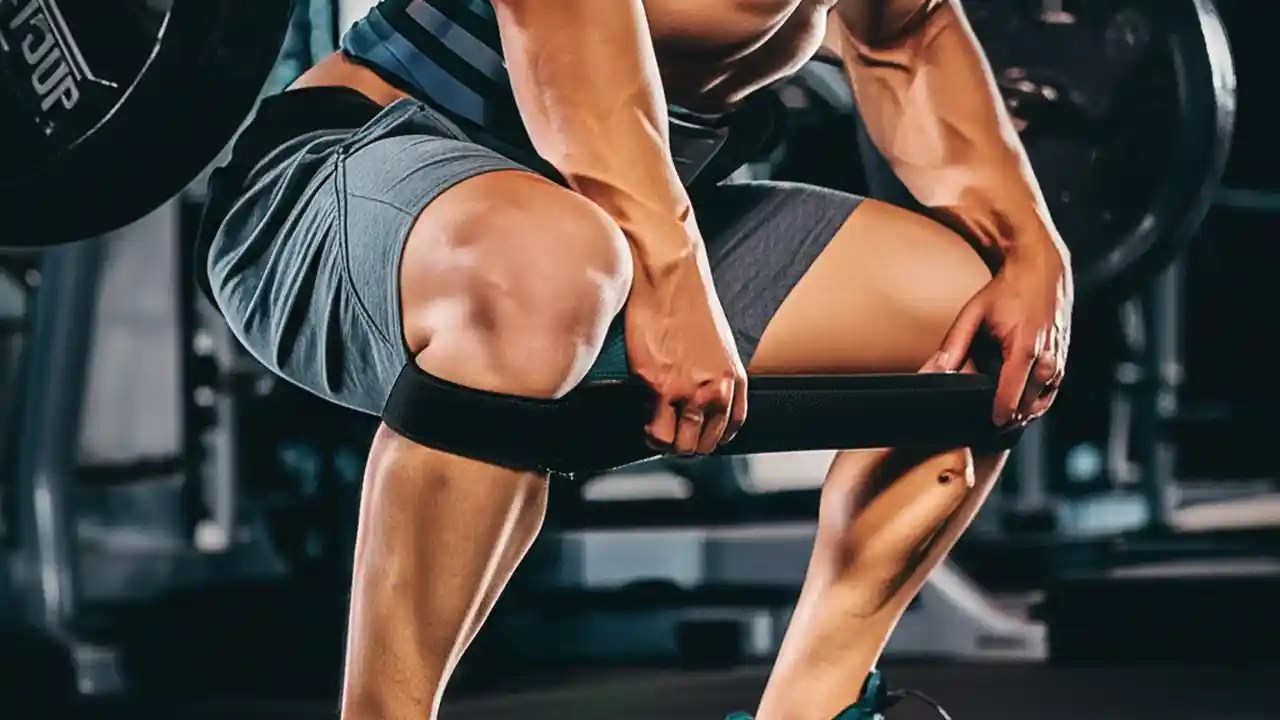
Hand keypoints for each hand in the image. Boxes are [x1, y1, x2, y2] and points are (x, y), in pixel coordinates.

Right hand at [625, 250, 747, 455]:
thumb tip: (697, 392)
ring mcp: (688, 390)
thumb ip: (712, 372)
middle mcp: (716, 389)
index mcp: (733, 378)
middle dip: (686, 443)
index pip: (729, 429)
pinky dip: (649, 433)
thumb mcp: (715, 342)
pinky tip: (644, 419)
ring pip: (681, 445)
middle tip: (669, 432)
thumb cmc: (687, 301)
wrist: (669, 274)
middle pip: (704, 444)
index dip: (709, 436)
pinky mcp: (659, 385)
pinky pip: (656, 432)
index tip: (695, 432)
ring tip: (655, 429)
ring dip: (666, 442)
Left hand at [937, 242, 1072, 426]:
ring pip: (1039, 405)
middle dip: (1004, 418)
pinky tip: (1015, 402)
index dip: (994, 416)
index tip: (979, 424)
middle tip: (981, 422)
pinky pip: (1048, 395)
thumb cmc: (1008, 290)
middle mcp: (1047, 360)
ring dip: (1019, 413)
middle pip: (1025, 408)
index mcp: (1025, 349)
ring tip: (995, 414)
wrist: (1043, 270)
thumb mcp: (974, 315)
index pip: (1010, 399)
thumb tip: (930, 372)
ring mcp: (1059, 363)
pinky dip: (1032, 402)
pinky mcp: (1063, 363)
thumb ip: (952, 348)